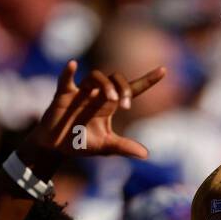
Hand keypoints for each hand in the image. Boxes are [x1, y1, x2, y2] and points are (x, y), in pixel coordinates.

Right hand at [21, 60, 166, 168]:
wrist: (56, 147)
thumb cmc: (81, 142)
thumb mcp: (105, 146)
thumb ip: (123, 147)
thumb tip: (146, 155)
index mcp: (110, 105)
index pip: (132, 88)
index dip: (148, 80)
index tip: (164, 70)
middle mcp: (98, 95)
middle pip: (115, 79)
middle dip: (123, 88)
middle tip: (125, 104)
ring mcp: (81, 92)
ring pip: (95, 77)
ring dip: (105, 85)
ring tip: (112, 100)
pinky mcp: (63, 94)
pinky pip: (66, 79)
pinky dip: (68, 72)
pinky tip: (72, 64)